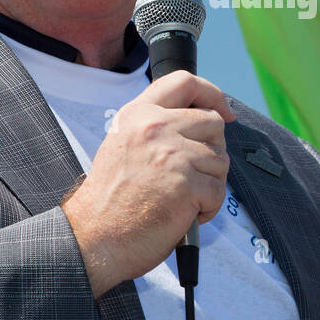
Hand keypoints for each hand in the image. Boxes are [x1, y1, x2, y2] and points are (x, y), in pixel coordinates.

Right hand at [61, 72, 235, 298]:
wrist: (94, 237)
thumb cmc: (111, 200)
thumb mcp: (123, 144)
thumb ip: (155, 127)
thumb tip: (202, 121)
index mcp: (138, 114)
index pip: (185, 82)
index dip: (212, 94)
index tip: (225, 112)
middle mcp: (155, 127)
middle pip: (213, 122)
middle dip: (213, 150)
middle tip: (195, 174)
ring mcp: (172, 154)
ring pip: (221, 159)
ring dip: (211, 183)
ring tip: (184, 199)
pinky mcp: (186, 184)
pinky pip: (219, 191)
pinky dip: (209, 208)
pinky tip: (185, 215)